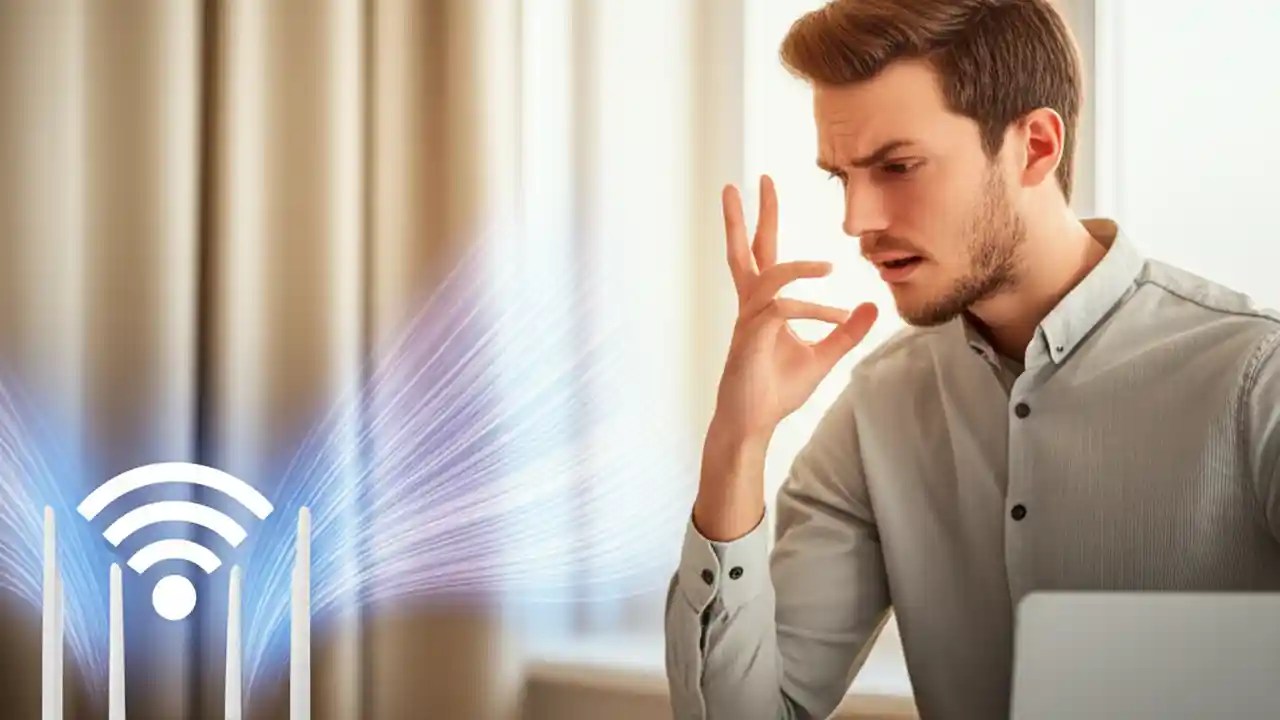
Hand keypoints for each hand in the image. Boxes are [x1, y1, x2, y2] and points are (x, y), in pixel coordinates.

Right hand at [710, 175, 877, 444]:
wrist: (753, 423)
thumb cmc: (777, 389)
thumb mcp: (824, 356)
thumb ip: (846, 331)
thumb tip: (872, 307)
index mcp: (764, 304)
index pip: (762, 254)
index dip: (762, 220)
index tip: (766, 188)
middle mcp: (751, 305)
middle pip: (744, 250)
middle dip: (748, 215)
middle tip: (756, 179)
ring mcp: (748, 320)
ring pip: (767, 276)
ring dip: (796, 267)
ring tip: (828, 267)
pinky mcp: (751, 337)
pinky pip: (781, 310)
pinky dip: (810, 310)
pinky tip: (836, 317)